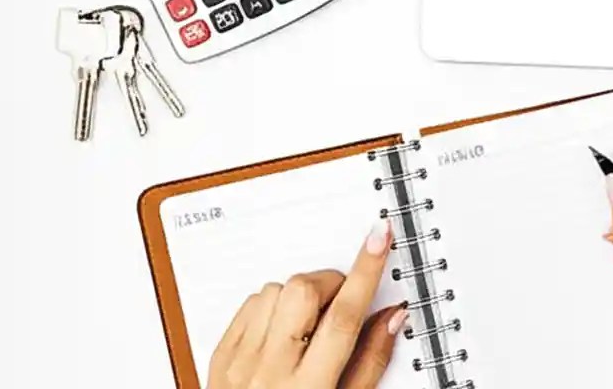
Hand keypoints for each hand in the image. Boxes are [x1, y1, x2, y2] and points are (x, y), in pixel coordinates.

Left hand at [208, 221, 407, 388]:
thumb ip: (370, 362)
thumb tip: (391, 317)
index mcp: (308, 388)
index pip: (343, 316)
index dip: (366, 270)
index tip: (378, 238)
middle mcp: (268, 371)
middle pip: (304, 293)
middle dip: (330, 285)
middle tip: (340, 306)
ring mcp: (239, 362)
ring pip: (276, 291)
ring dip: (300, 297)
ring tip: (310, 327)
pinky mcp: (220, 356)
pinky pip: (250, 304)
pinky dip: (272, 306)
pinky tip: (283, 330)